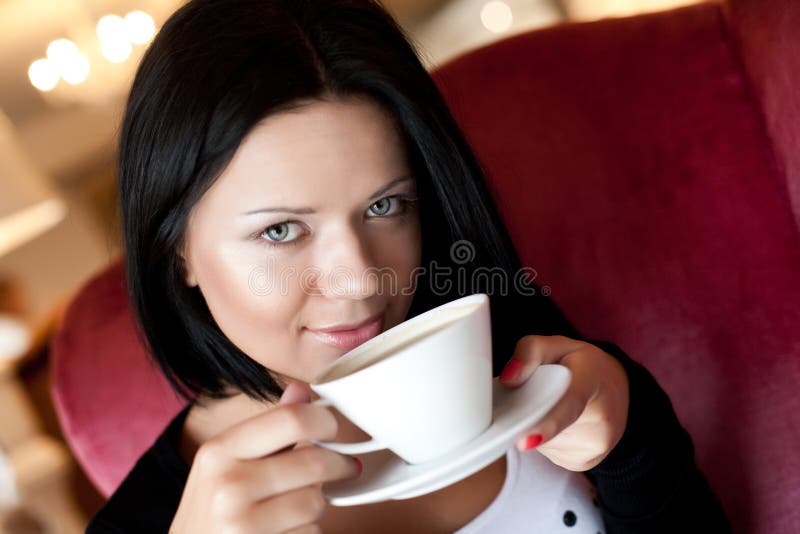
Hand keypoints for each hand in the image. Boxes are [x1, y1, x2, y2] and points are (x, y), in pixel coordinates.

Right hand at [169, 381, 361, 533]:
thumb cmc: (210, 511)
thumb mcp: (225, 462)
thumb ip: (267, 428)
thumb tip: (300, 391)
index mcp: (220, 452)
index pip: (292, 419)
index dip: (324, 421)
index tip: (332, 429)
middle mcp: (229, 486)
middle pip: (315, 462)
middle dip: (337, 465)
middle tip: (343, 466)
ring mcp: (244, 526)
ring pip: (316, 503)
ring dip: (319, 504)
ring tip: (299, 505)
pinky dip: (307, 532)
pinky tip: (286, 530)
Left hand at [498, 335, 629, 470]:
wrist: (614, 390)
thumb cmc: (582, 365)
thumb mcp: (558, 345)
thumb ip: (531, 352)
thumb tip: (508, 380)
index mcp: (592, 378)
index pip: (570, 403)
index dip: (547, 423)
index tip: (525, 441)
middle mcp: (602, 418)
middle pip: (546, 424)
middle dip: (527, 413)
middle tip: (533, 395)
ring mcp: (595, 445)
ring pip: (541, 441)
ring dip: (535, 425)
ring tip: (551, 406)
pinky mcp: (584, 462)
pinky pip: (547, 452)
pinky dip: (543, 438)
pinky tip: (557, 424)